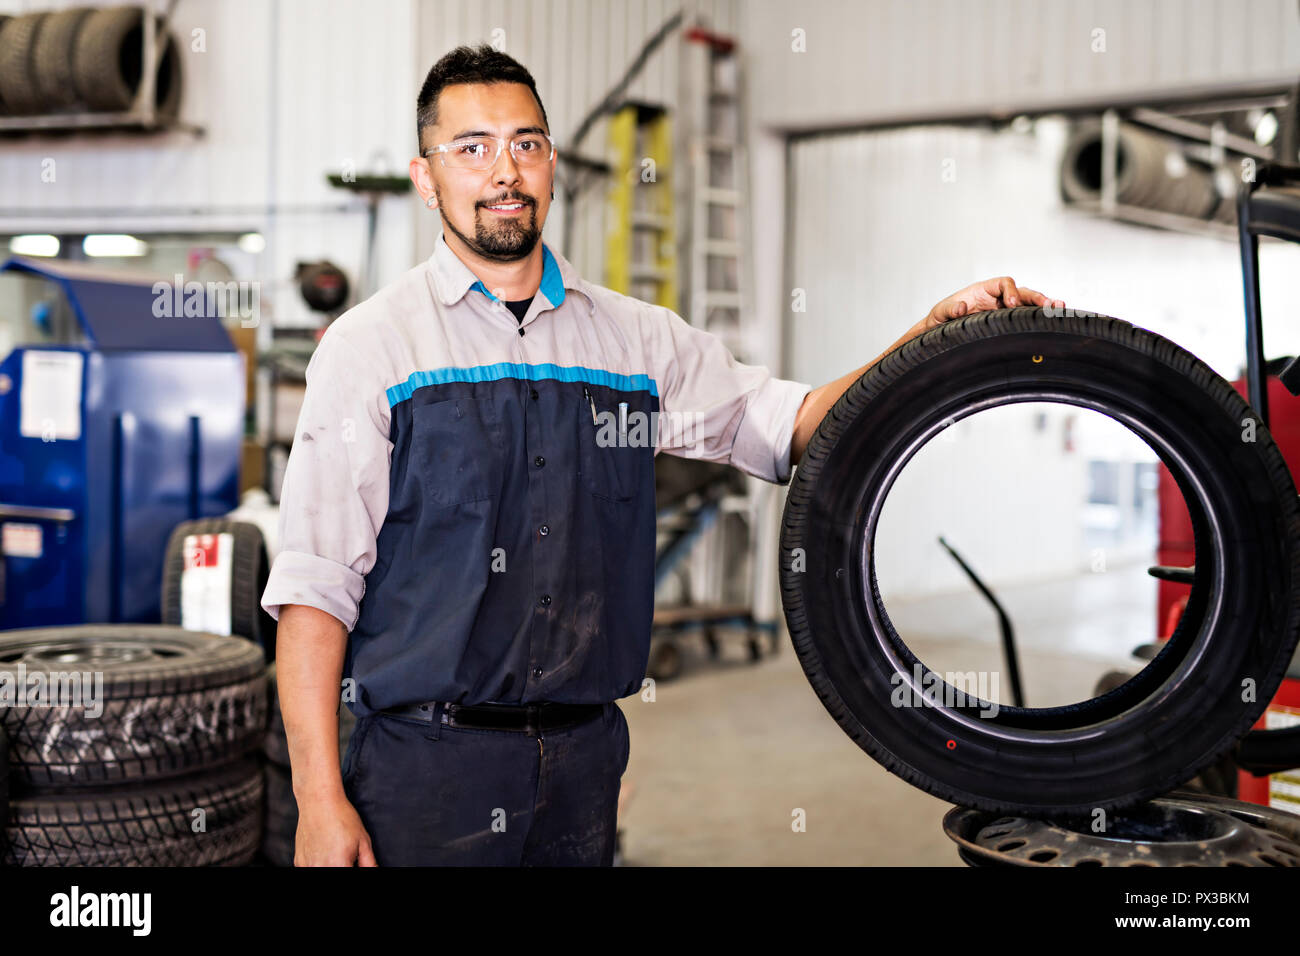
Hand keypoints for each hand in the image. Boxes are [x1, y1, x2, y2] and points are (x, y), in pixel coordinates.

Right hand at [295, 792, 377, 865]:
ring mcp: (306, 866)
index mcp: (338, 865)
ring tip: (336, 850)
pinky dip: (319, 863)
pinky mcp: (298, 862)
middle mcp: (320, 869)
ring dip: (332, 865)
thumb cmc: (342, 818)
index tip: (355, 861)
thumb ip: (369, 864)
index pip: (350, 876)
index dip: (355, 867)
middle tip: (348, 854)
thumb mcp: (363, 841)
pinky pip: (312, 868)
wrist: (319, 801)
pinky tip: (324, 849)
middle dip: (344, 866)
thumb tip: (374, 872)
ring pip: (323, 871)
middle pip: (336, 873)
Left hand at [920, 276, 1064, 332]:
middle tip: (1049, 305)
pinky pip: (1027, 319)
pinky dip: (1039, 319)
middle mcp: (998, 299)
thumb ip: (949, 309)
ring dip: (1044, 307)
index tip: (1011, 304)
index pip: (1004, 283)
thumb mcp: (940, 313)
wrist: (941, 333)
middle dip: (1036, 297)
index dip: (1011, 290)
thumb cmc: (941, 320)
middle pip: (1023, 292)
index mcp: (983, 291)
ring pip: (1029, 305)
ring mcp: (1005, 311)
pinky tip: (1054, 321)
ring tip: (1059, 310)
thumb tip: (961, 308)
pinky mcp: (1008, 324)